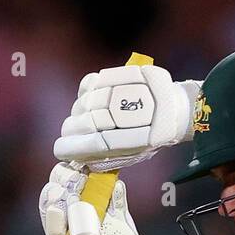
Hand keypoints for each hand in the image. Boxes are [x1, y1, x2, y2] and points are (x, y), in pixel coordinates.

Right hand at [53, 64, 200, 171]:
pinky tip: (88, 98)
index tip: (60, 150)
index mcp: (139, 142)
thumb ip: (106, 159)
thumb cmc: (147, 136)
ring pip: (87, 102)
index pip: (94, 144)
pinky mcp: (129, 76)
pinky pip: (93, 82)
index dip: (70, 148)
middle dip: (73, 129)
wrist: (174, 110)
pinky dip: (85, 91)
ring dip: (79, 111)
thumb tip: (78, 159)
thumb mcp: (131, 155)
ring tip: (83, 116)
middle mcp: (134, 117)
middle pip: (87, 122)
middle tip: (70, 132)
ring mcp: (130, 94)